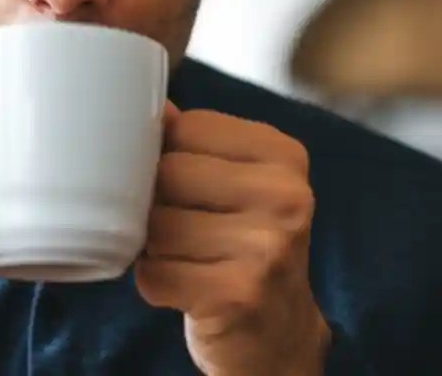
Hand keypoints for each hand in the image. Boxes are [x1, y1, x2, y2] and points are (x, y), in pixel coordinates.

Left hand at [135, 103, 329, 375]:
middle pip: (168, 173)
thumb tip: (153, 107)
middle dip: (158, 204)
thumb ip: (195, 142)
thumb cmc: (245, 246)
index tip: (190, 187)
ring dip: (155, 247)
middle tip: (185, 229)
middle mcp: (288, 197)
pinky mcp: (239, 295)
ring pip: (157, 226)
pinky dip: (155, 284)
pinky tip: (186, 288)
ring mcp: (268, 248)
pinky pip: (154, 274)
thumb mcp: (235, 184)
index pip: (186, 127)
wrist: (279, 334)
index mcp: (285, 156)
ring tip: (188, 259)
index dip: (167, 157)